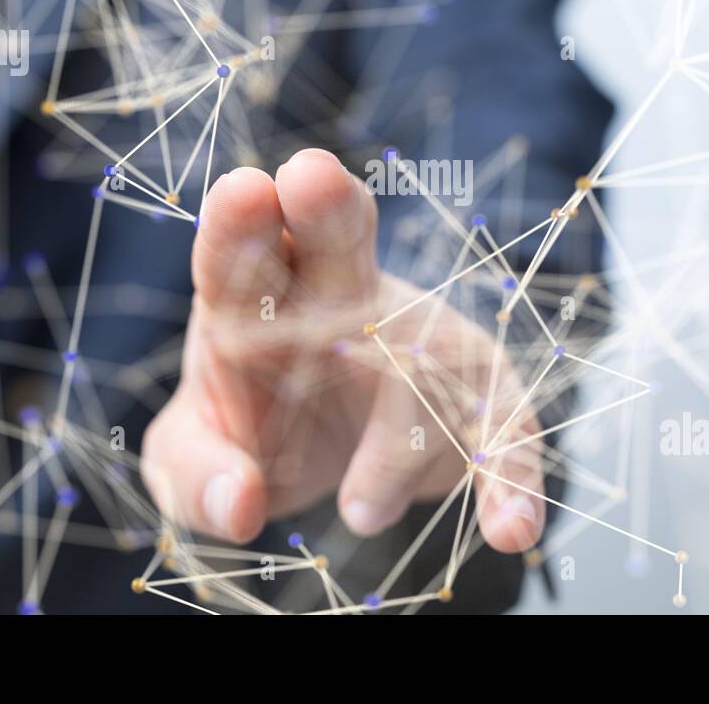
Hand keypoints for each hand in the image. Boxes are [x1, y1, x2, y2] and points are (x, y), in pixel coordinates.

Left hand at [142, 148, 545, 553]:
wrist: (348, 460)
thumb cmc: (261, 430)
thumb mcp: (197, 459)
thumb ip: (195, 477)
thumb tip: (239, 504)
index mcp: (258, 295)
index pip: (240, 249)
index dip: (237, 222)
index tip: (240, 193)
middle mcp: (343, 293)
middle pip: (336, 236)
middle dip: (325, 207)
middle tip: (311, 180)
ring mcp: (421, 337)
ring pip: (418, 365)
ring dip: (390, 445)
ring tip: (359, 511)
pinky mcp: (481, 396)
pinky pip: (506, 432)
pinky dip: (513, 479)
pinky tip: (513, 528)